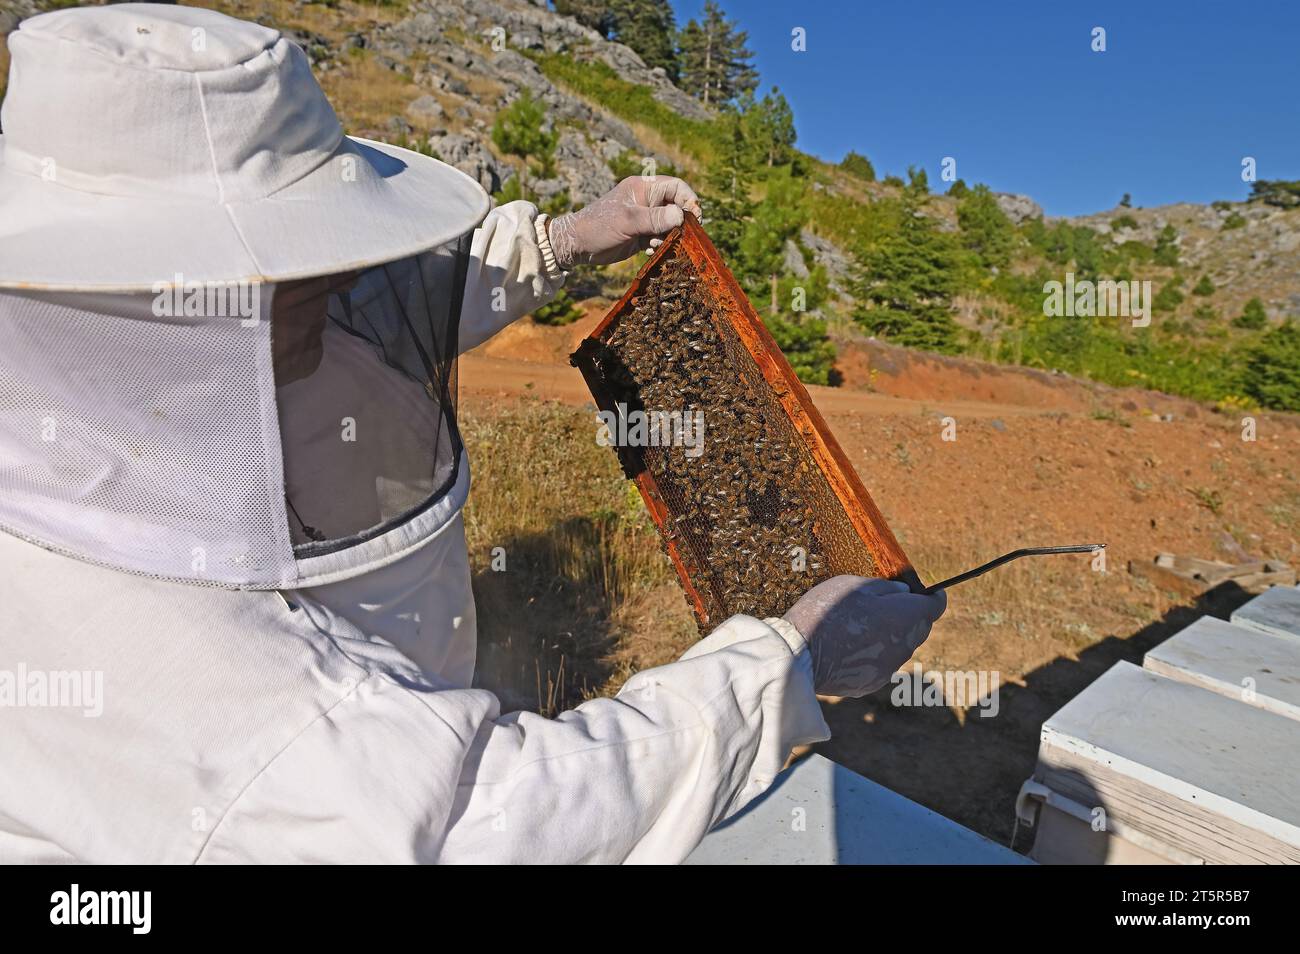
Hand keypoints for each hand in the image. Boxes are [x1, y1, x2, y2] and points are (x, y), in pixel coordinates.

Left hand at [547, 176, 701, 268]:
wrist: (578, 245)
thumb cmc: (599, 226)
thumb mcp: (628, 221)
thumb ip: (655, 218)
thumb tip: (681, 216)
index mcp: (644, 188)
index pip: (676, 186)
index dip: (689, 200)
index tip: (694, 217)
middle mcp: (647, 200)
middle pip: (677, 206)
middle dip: (682, 221)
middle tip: (683, 236)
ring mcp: (645, 218)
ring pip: (670, 224)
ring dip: (671, 236)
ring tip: (660, 243)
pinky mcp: (642, 234)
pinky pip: (661, 237)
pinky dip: (662, 244)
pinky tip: (652, 250)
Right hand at [783, 576, 945, 697]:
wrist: (799, 655)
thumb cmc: (827, 612)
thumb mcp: (853, 585)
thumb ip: (884, 588)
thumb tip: (902, 593)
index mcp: (905, 618)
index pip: (935, 606)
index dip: (934, 596)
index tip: (929, 590)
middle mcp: (904, 647)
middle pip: (919, 628)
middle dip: (911, 615)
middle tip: (889, 604)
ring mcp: (888, 669)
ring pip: (899, 648)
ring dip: (890, 636)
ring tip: (861, 625)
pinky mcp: (870, 684)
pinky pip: (880, 664)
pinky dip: (873, 654)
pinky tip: (848, 646)